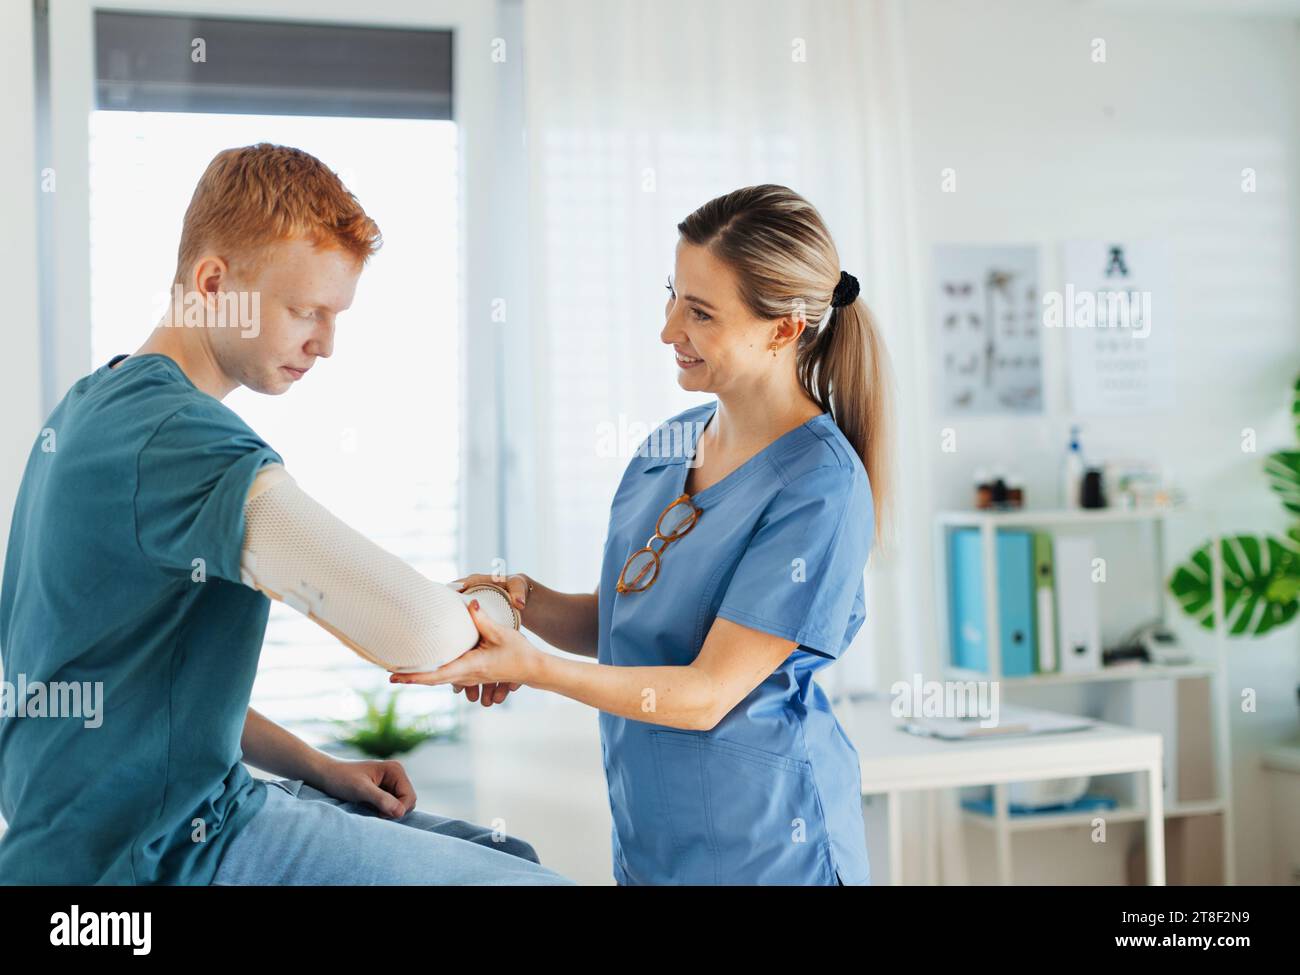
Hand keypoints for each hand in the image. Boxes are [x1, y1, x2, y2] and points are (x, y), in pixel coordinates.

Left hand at [311, 755, 416, 818]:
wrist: (326, 774)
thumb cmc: (341, 778)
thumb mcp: (360, 790)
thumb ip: (381, 799)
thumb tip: (400, 812)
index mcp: (395, 770)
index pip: (410, 797)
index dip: (397, 809)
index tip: (379, 813)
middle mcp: (397, 774)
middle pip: (409, 802)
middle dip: (394, 810)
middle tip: (374, 811)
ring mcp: (391, 782)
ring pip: (401, 805)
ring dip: (388, 811)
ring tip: (370, 807)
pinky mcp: (385, 789)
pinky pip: (393, 805)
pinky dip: (384, 810)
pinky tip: (370, 806)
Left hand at [391, 598, 542, 693]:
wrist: (533, 669)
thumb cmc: (519, 652)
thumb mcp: (501, 633)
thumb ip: (482, 619)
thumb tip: (468, 603)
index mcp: (471, 666)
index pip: (437, 675)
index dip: (415, 677)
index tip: (395, 678)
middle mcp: (467, 675)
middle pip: (433, 680)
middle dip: (411, 679)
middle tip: (390, 675)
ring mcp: (470, 678)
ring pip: (440, 680)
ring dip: (422, 677)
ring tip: (403, 672)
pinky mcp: (473, 676)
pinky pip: (449, 677)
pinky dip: (434, 675)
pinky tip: (427, 669)